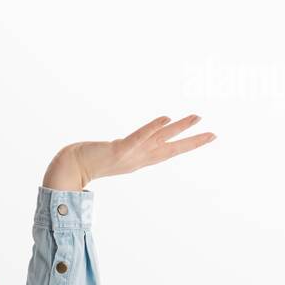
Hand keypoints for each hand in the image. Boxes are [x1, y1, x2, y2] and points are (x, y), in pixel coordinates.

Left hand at [45, 114, 215, 189]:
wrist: (70, 167)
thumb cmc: (89, 161)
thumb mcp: (113, 155)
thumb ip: (123, 151)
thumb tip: (130, 145)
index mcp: (140, 159)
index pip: (169, 151)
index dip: (188, 145)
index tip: (208, 137)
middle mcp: (139, 158)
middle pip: (170, 148)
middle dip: (192, 141)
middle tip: (214, 133)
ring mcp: (130, 154)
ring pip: (159, 139)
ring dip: (178, 128)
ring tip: (196, 117)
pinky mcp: (118, 149)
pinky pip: (138, 137)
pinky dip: (152, 128)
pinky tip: (165, 117)